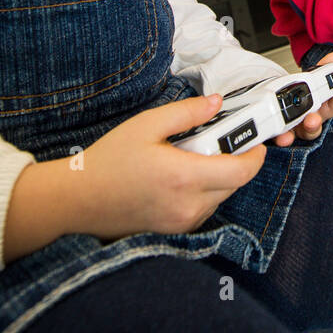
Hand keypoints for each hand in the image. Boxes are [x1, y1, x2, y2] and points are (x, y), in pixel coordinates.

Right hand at [73, 94, 266, 240]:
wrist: (78, 200)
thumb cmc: (107, 163)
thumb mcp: (147, 125)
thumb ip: (187, 113)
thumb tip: (217, 103)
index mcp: (185, 178)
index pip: (242, 171)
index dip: (255, 153)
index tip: (254, 139)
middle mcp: (189, 205)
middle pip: (235, 182)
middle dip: (233, 159)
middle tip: (211, 140)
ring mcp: (184, 222)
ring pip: (221, 195)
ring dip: (217, 175)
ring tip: (187, 158)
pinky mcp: (177, 230)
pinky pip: (205, 207)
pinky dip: (203, 190)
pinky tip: (178, 177)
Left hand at [272, 51, 332, 144]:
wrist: (280, 108)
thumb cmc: (300, 97)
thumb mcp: (310, 82)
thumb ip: (322, 69)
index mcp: (321, 108)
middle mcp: (310, 121)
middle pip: (316, 124)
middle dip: (316, 122)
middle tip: (313, 119)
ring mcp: (297, 130)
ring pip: (303, 134)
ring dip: (301, 131)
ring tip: (299, 127)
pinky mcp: (283, 135)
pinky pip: (284, 139)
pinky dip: (284, 139)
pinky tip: (283, 137)